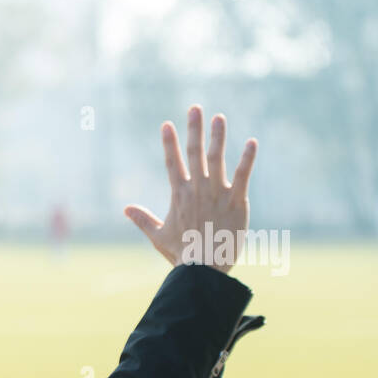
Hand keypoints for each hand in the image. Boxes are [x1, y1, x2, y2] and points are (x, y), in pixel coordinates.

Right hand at [124, 106, 256, 272]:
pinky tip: (252, 142)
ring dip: (218, 137)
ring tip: (219, 117)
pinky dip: (247, 159)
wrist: (203, 269)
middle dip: (194, 130)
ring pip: (217, 159)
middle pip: (195, 154)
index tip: (166, 124)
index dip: (169, 143)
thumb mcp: (158, 236)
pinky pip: (243, 176)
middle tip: (195, 108)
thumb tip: (126, 209)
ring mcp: (217, 193)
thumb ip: (143, 219)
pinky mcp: (236, 201)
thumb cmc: (181, 254)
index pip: (172, 163)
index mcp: (179, 196)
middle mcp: (197, 190)